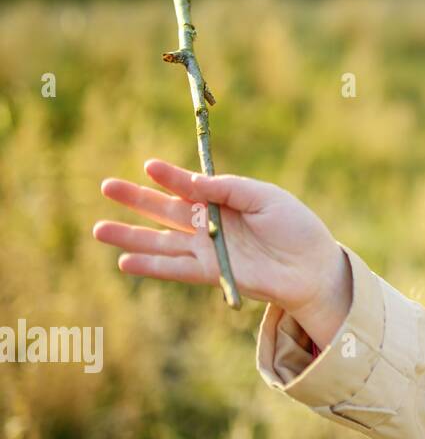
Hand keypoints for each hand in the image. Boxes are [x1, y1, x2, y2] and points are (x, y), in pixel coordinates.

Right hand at [93, 159, 351, 337]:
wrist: (312, 266)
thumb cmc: (295, 227)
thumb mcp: (265, 198)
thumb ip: (227, 189)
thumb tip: (191, 181)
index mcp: (223, 200)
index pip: (189, 186)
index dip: (170, 176)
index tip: (149, 165)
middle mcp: (209, 224)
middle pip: (165, 211)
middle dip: (136, 199)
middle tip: (106, 186)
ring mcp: (207, 249)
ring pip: (160, 242)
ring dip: (130, 237)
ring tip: (98, 229)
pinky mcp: (210, 273)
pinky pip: (174, 269)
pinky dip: (150, 266)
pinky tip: (124, 261)